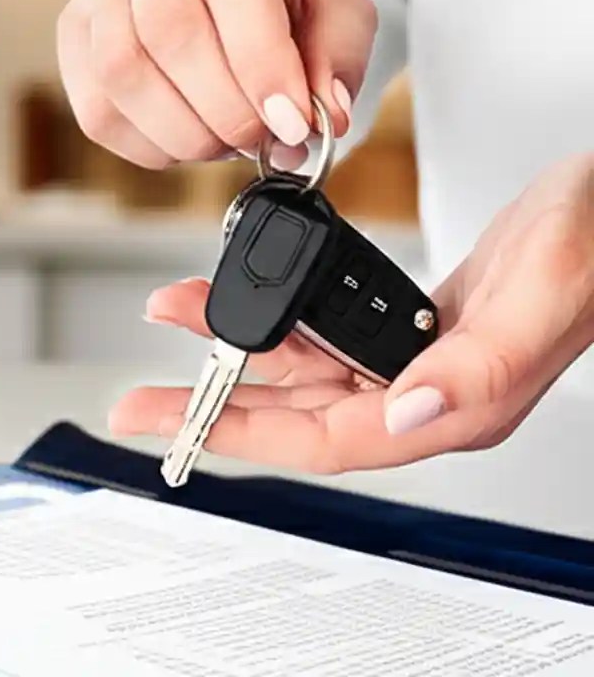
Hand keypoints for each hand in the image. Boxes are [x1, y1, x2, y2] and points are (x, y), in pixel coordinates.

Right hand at [56, 0, 376, 169]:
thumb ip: (334, 52)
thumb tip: (324, 117)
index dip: (260, 64)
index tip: (291, 124)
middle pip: (168, 32)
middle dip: (224, 109)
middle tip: (261, 139)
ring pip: (121, 71)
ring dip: (181, 131)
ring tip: (224, 143)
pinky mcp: (74, 31)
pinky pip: (94, 106)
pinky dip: (143, 144)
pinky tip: (181, 141)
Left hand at [110, 154, 593, 473]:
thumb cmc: (590, 249)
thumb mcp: (540, 299)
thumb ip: (474, 364)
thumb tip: (401, 410)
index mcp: (450, 408)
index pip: (325, 440)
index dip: (243, 437)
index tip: (177, 428)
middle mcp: (423, 396)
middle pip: (295, 416)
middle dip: (212, 407)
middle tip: (140, 403)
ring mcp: (415, 364)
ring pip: (301, 371)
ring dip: (234, 347)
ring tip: (175, 317)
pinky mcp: (409, 327)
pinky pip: (323, 334)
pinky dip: (276, 317)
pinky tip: (242, 298)